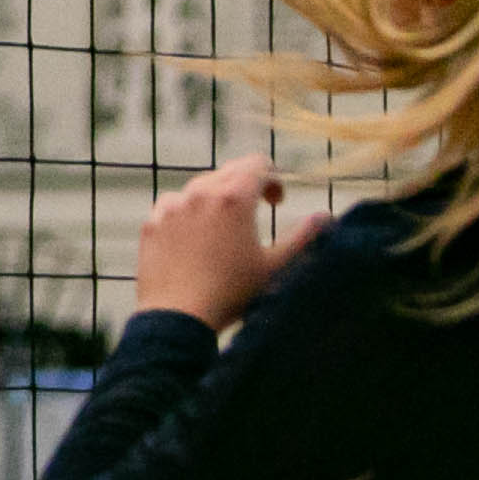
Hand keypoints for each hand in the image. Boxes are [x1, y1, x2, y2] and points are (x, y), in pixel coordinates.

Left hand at [134, 155, 325, 329]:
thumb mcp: (276, 267)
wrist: (179, 316)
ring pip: (199, 188)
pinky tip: (196, 240)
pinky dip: (188, 214)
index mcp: (234, 197)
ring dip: (217, 200)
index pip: (257, 164)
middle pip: (228, 172)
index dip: (273, 178)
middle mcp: (199, 192)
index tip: (277, 202)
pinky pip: (173, 206)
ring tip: (226, 231)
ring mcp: (171, 206)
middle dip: (247, 187)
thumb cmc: (232, 293)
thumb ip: (304, 238)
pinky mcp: (152, 222)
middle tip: (257, 214)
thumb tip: (326, 217)